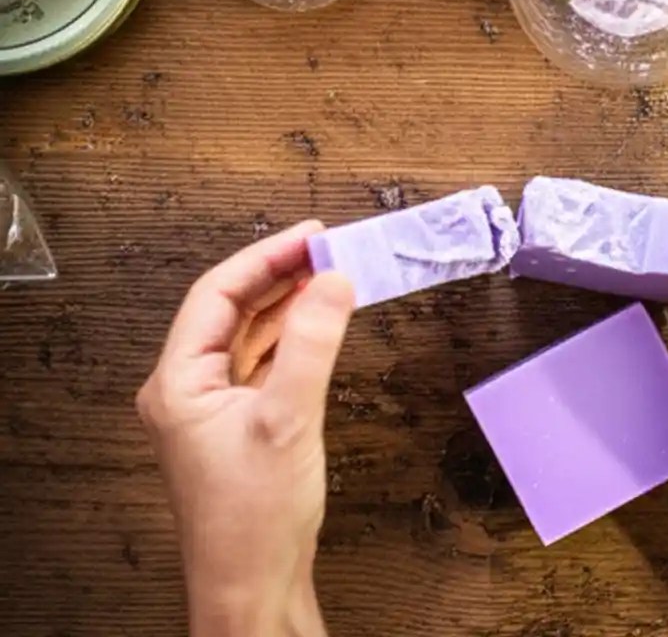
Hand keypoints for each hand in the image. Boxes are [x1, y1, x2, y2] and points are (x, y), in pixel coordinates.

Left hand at [136, 221, 353, 636]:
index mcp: (178, 382)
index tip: (313, 236)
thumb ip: (313, 344)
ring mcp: (215, 410)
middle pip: (232, 311)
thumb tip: (334, 281)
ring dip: (290, 306)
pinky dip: (295, 341)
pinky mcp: (243, 427)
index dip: (265, 258)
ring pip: (251, 337)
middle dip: (280, 277)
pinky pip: (266, 366)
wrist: (255, 586)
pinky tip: (322, 327)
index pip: (216, 295)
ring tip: (332, 276)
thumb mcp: (288, 418)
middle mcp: (189, 390)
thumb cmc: (254, 518)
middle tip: (331, 250)